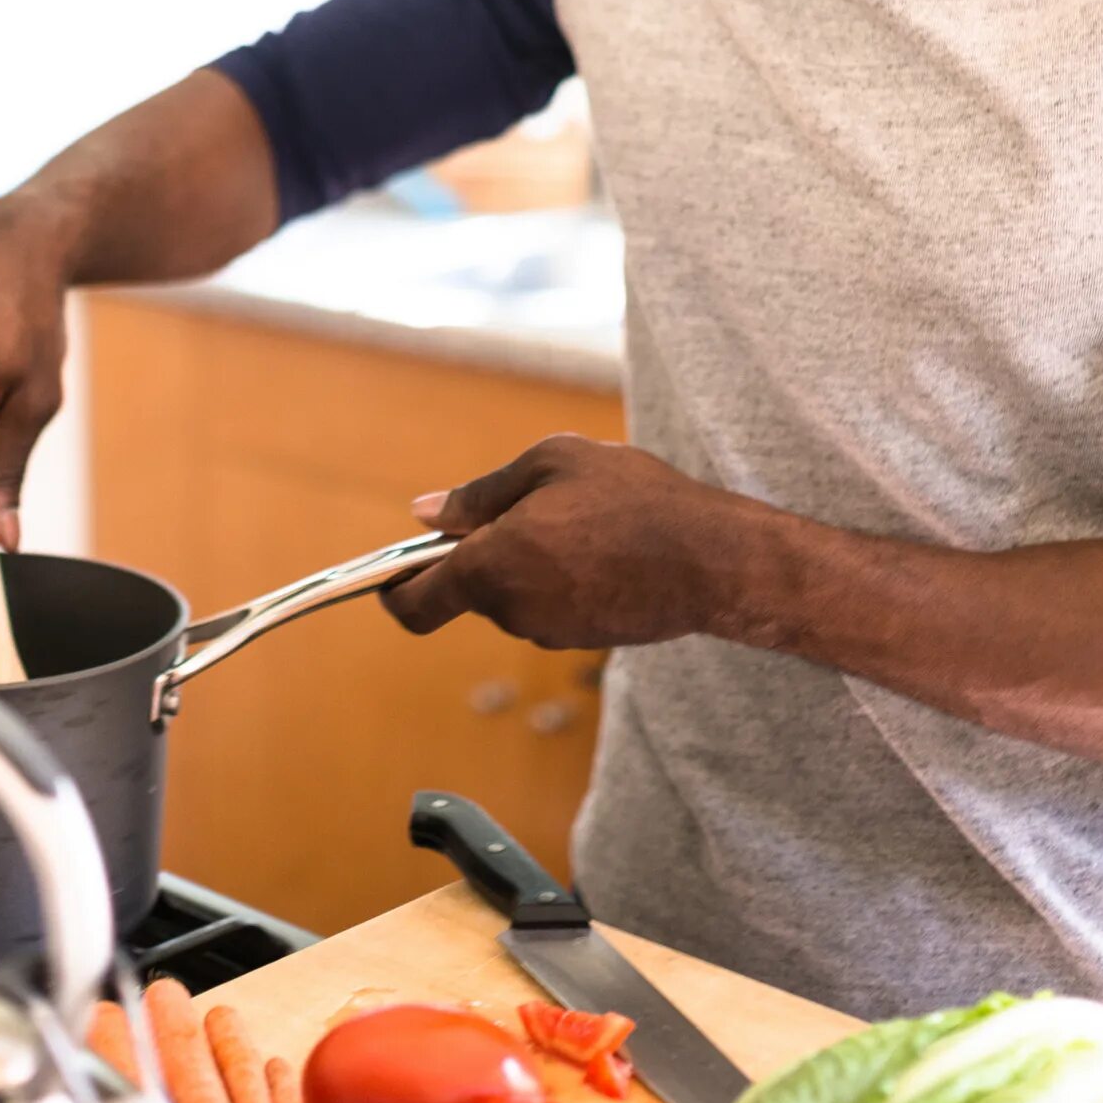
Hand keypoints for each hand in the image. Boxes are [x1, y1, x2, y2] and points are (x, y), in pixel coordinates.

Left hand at [378, 434, 754, 647]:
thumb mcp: (551, 464)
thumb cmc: (631, 498)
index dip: (394, 591)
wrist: (712, 558)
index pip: (415, 605)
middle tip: (529, 505)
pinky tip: (602, 547)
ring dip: (526, 562)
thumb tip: (423, 514)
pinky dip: (559, 579)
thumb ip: (479, 494)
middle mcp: (512, 610)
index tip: (389, 575)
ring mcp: (550, 631)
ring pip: (513, 594)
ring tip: (579, 520)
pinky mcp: (583, 639)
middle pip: (469, 589)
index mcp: (490, 567)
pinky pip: (550, 605)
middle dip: (481, 553)